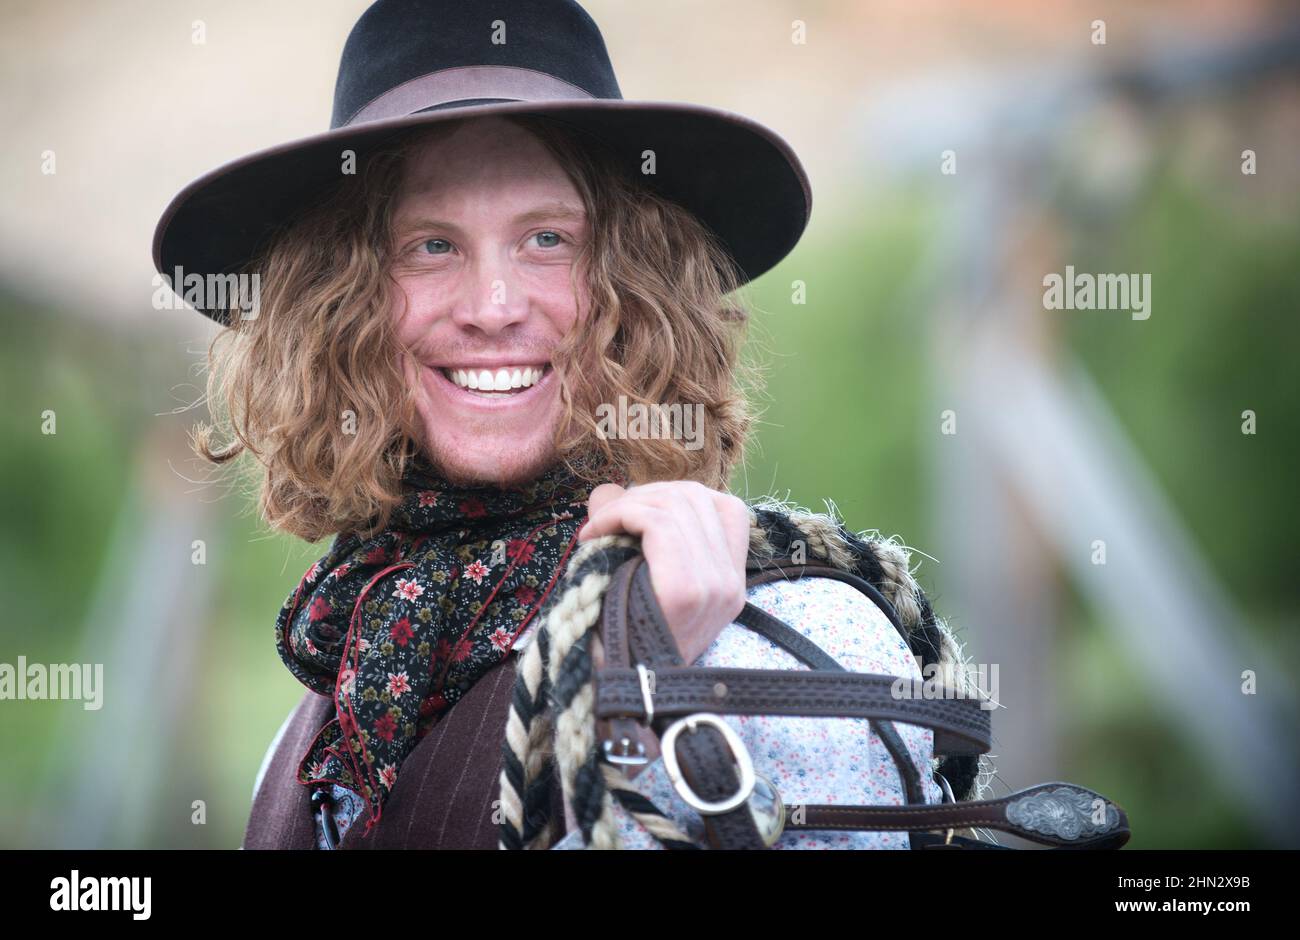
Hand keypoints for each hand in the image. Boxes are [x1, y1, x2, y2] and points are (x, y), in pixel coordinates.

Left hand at [577, 480, 750, 664]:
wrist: (619, 699)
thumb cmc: (623, 644)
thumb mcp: (636, 582)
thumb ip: (631, 533)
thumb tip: (607, 490)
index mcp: (731, 585)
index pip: (729, 511)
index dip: (680, 497)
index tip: (639, 514)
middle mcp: (731, 585)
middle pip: (698, 498)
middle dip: (647, 494)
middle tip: (609, 517)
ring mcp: (714, 586)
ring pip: (676, 504)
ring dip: (628, 504)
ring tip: (598, 527)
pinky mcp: (687, 588)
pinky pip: (656, 521)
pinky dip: (618, 516)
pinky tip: (593, 535)